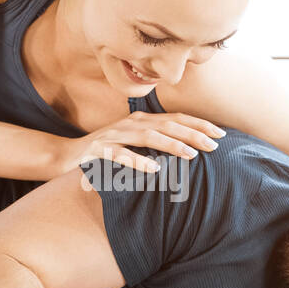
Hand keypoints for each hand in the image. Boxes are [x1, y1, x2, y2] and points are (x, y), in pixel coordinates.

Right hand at [55, 110, 225, 175]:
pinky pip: (121, 155)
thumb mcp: (134, 144)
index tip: (220, 133)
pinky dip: (138, 161)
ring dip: (171, 144)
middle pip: (167, 124)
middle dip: (193, 133)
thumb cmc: (106, 152)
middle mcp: (130, 123)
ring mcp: (114, 135)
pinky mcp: (100, 150)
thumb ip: (156, 143)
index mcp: (141, 121)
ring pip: (148, 136)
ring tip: (191, 154)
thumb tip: (187, 150)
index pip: (176, 118)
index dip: (198, 124)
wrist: (68, 155)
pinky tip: (154, 168)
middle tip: (215, 145)